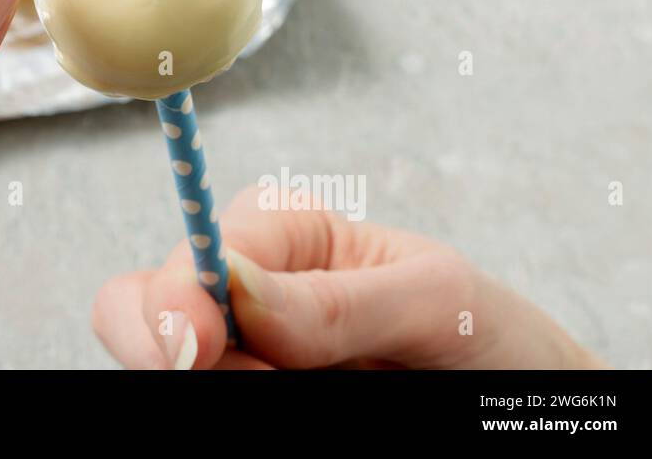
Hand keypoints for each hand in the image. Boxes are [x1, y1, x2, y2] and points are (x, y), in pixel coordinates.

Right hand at [93, 185, 604, 368]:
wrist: (513, 393)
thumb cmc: (481, 335)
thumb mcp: (432, 302)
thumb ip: (337, 298)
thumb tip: (232, 286)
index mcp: (281, 235)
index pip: (196, 248)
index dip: (177, 292)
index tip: (194, 341)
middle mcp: (241, 293)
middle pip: (138, 306)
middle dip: (161, 344)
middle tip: (220, 374)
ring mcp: (239, 355)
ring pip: (162, 367)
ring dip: (215, 386)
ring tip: (298, 393)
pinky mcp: (243, 393)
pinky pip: (199, 408)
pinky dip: (223, 416)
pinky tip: (284, 417)